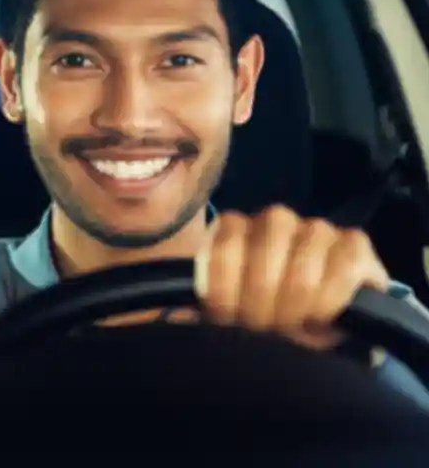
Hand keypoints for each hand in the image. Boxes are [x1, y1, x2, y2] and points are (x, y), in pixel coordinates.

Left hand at [195, 205, 389, 349]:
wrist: (315, 325)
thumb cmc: (264, 315)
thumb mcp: (228, 310)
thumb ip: (209, 303)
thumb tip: (195, 315)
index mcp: (233, 228)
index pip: (222, 248)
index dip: (223, 293)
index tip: (227, 318)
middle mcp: (275, 220)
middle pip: (263, 263)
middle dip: (262, 309)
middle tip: (265, 329)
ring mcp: (316, 228)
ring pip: (302, 274)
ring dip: (297, 311)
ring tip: (294, 328)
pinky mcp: (355, 242)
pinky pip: (345, 267)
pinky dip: (331, 300)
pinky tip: (322, 317)